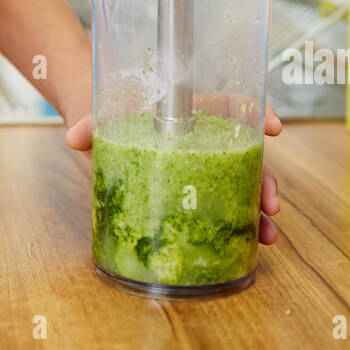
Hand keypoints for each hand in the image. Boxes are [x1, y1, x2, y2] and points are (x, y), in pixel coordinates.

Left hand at [65, 100, 281, 247]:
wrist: (93, 123)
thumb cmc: (104, 110)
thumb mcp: (96, 114)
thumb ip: (87, 123)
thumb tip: (74, 136)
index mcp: (184, 110)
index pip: (228, 104)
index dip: (255, 112)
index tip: (275, 127)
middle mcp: (200, 136)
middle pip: (243, 152)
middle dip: (263, 177)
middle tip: (270, 204)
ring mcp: (197, 163)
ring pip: (239, 181)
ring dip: (256, 208)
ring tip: (266, 235)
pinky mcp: (188, 188)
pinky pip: (220, 202)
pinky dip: (237, 222)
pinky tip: (247, 245)